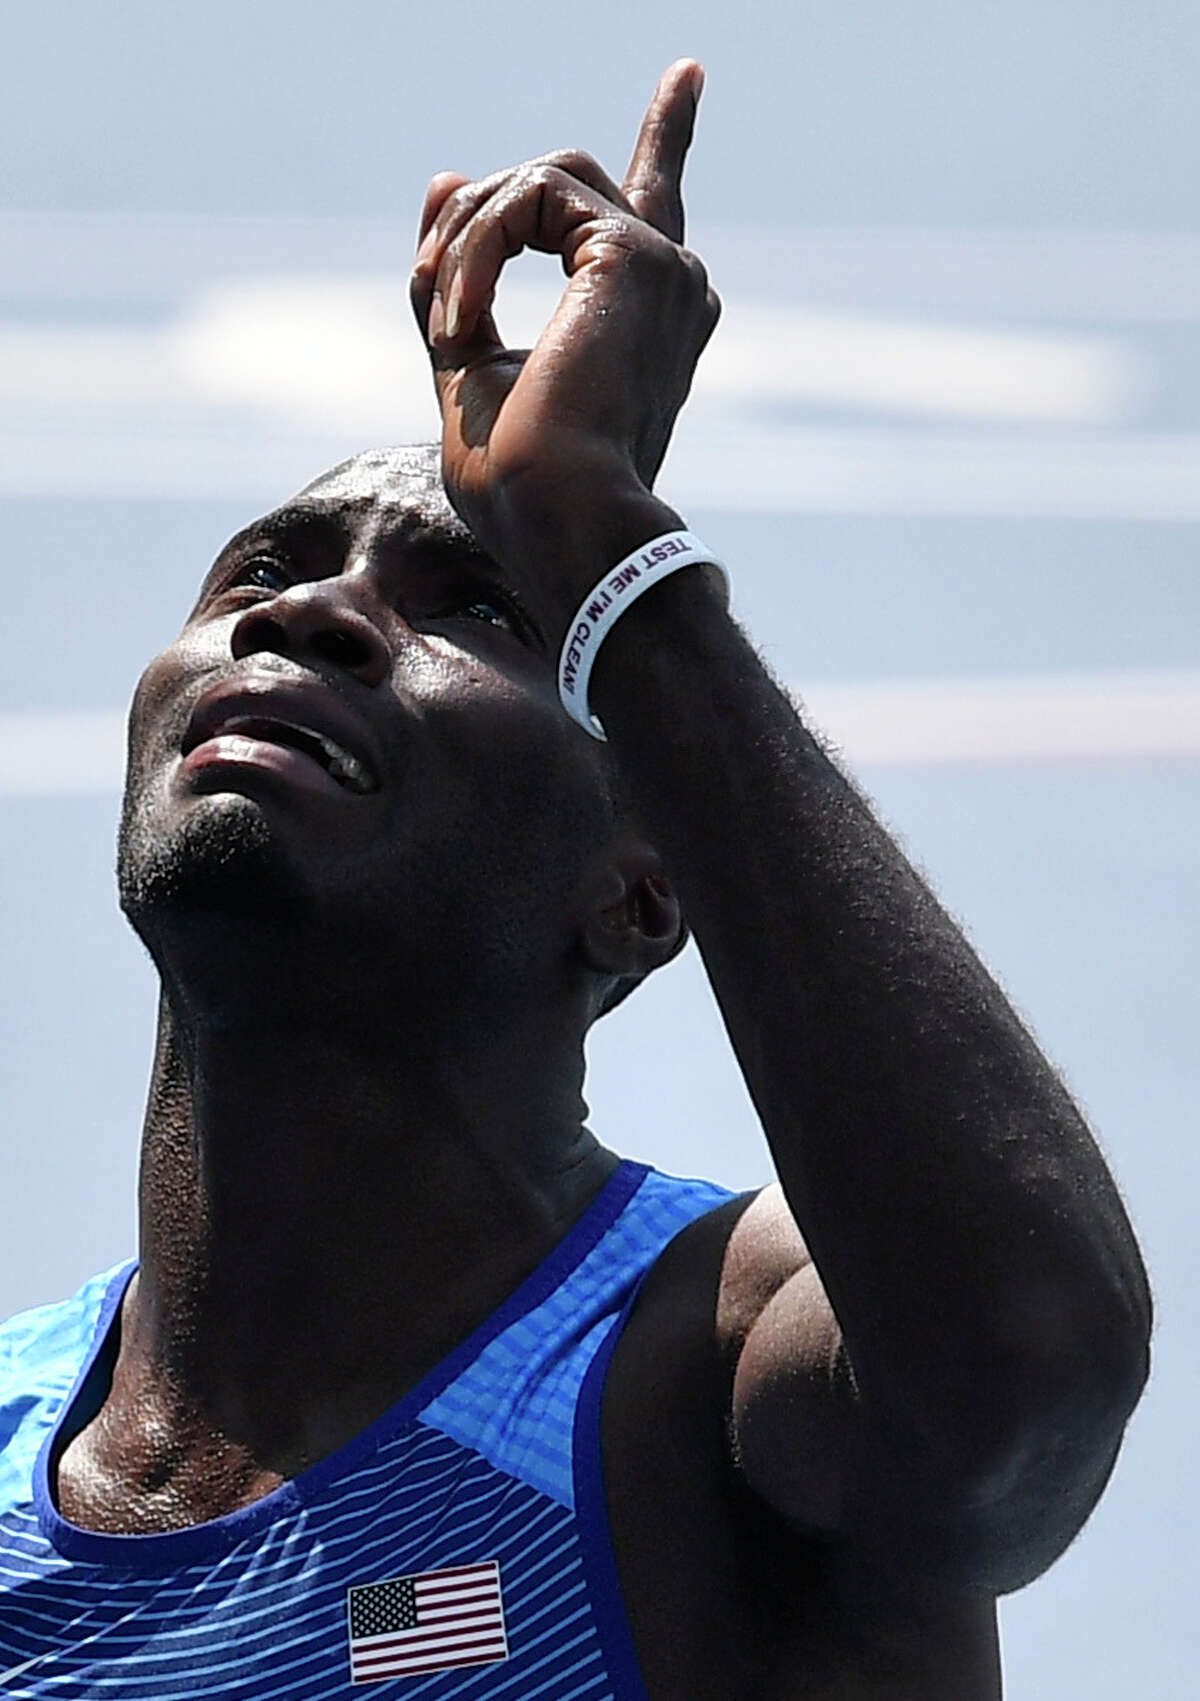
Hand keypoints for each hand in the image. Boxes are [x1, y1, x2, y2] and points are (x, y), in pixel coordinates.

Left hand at [409, 61, 719, 622]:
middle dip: (477, 226)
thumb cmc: (524, 483)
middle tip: (444, 308)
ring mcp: (662, 262)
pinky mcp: (631, 251)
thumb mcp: (473, 368)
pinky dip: (475, 253)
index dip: (671, 133)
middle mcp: (673, 282)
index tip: (689, 74)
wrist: (562, 521)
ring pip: (536, 180)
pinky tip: (465, 322)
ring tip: (451, 324)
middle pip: (559, 181)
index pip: (656, 200)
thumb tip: (441, 179)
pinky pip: (525, 198)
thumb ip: (461, 278)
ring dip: (468, 242)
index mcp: (649, 314)